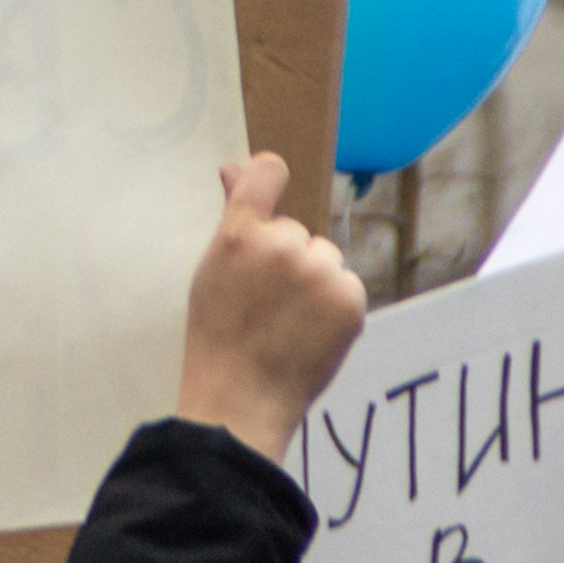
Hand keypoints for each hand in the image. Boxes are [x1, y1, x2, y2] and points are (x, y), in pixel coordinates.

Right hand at [176, 153, 364, 460]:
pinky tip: (311, 330)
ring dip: (314, 280)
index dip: (267, 176)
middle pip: (296, 232)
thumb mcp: (213, 268)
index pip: (266, 174)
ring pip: (324, 258)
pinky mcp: (350, 299)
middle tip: (265, 300)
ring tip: (289, 319)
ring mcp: (320, 272)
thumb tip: (236, 167)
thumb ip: (234, 215)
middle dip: (286, 257)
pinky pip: (346, 285)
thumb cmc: (217, 333)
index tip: (267, 184)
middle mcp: (283, 245)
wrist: (242, 395)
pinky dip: (334, 305)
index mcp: (239, 234)